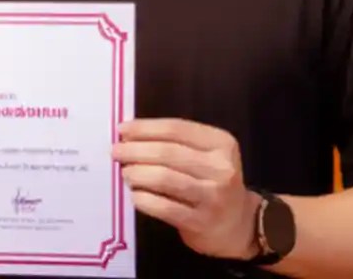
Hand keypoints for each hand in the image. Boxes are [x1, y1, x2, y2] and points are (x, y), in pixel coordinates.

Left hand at [112, 118, 259, 259]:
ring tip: (125, 173)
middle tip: (116, 152)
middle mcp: (221, 168)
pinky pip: (164, 207)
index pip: (176, 128)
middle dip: (135, 150)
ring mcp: (213, 196)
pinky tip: (135, 196)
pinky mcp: (201, 221)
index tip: (122, 129)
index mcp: (221, 144)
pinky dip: (144, 199)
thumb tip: (130, 135)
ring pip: (164, 179)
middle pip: (168, 153)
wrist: (236, 225)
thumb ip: (175, 143)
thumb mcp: (206, 156)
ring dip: (137, 174)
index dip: (145, 128)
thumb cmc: (212, 183)